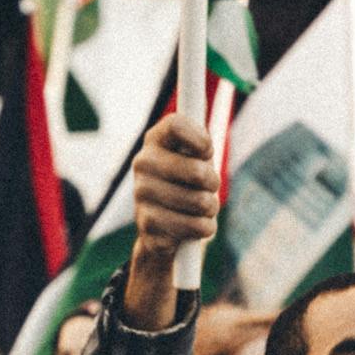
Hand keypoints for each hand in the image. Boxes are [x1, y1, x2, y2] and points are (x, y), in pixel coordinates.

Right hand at [126, 116, 220, 330]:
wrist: (162, 228)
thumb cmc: (186, 184)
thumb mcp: (196, 158)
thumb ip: (202, 144)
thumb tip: (206, 146)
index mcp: (155, 139)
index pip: (177, 125)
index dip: (201, 140)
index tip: (207, 152)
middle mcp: (143, 163)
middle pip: (197, 172)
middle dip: (213, 183)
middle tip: (209, 186)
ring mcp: (141, 194)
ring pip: (201, 202)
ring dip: (210, 208)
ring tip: (200, 208)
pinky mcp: (148, 225)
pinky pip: (196, 227)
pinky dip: (204, 229)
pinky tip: (191, 226)